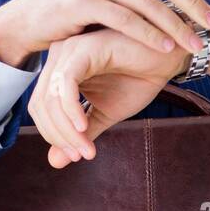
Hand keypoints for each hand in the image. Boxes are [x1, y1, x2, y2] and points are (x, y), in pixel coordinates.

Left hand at [27, 28, 190, 168]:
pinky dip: (71, 109)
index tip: (76, 156)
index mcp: (59, 70)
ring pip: (52, 98)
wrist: (168, 58)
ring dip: (66, 130)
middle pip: (41, 105)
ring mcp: (70, 50)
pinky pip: (66, 83)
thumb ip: (80, 134)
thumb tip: (54, 162)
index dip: (53, 136)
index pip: (41, 108)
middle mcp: (59, 57)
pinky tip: (84, 126)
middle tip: (79, 155)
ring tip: (86, 147)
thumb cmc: (137, 79)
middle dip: (58, 136)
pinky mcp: (85, 48)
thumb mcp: (105, 113)